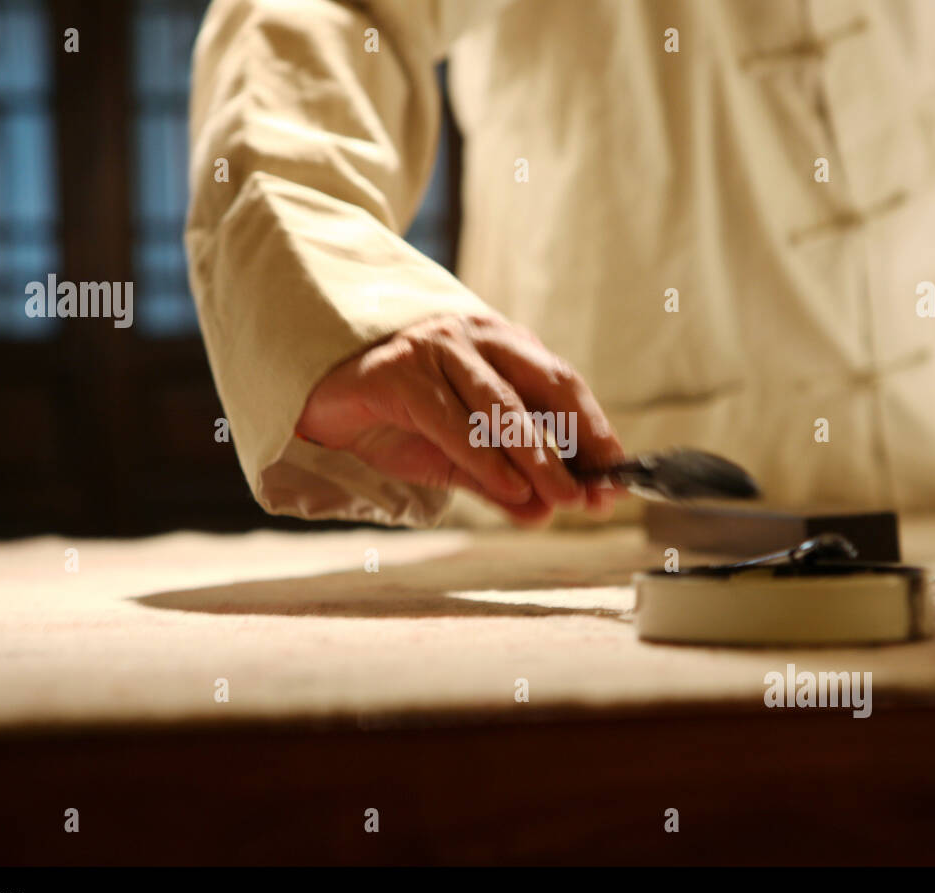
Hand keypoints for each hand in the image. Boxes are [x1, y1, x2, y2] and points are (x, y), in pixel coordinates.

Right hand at [297, 314, 626, 524]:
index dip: (594, 430)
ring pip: (503, 407)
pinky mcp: (400, 372)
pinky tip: (508, 489)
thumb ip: (500, 479)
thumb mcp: (456, 454)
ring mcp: (437, 349)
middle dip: (577, 443)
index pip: (562, 385)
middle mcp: (475, 339)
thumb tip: (545, 512)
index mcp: (500, 348)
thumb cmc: (393, 415)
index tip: (617, 474)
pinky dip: (485, 459)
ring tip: (564, 498)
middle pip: (546, 388)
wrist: (316, 396)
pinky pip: (453, 420)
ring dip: (538, 458)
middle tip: (598, 493)